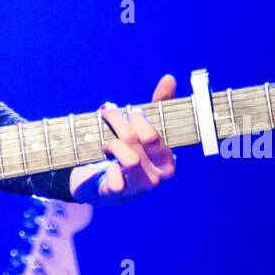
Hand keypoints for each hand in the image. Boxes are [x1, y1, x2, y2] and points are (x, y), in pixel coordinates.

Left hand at [69, 74, 177, 205]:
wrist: (107, 186)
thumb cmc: (131, 152)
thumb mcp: (145, 129)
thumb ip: (160, 104)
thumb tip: (169, 78)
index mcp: (167, 159)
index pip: (153, 134)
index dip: (137, 118)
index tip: (130, 112)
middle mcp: (157, 176)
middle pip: (137, 139)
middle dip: (118, 121)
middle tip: (108, 115)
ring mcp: (139, 187)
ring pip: (128, 158)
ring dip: (111, 142)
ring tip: (106, 142)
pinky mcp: (118, 195)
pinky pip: (115, 180)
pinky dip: (107, 168)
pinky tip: (106, 164)